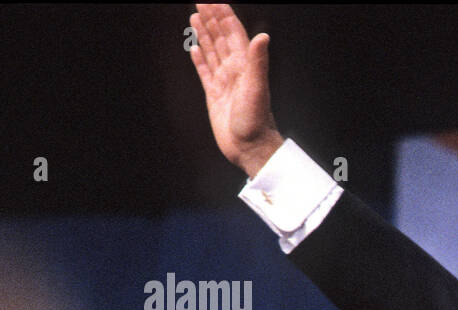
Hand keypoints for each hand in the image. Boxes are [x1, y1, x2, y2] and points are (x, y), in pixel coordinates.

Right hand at [189, 3, 283, 175]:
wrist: (250, 148)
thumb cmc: (256, 121)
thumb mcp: (257, 88)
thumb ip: (258, 61)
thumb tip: (262, 36)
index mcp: (244, 66)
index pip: (233, 34)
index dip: (224, 16)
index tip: (214, 0)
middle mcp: (234, 71)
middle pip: (221, 38)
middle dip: (212, 19)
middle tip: (202, 1)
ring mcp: (224, 82)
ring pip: (213, 51)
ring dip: (205, 34)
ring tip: (195, 17)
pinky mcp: (215, 95)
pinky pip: (205, 71)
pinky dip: (200, 58)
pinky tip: (195, 49)